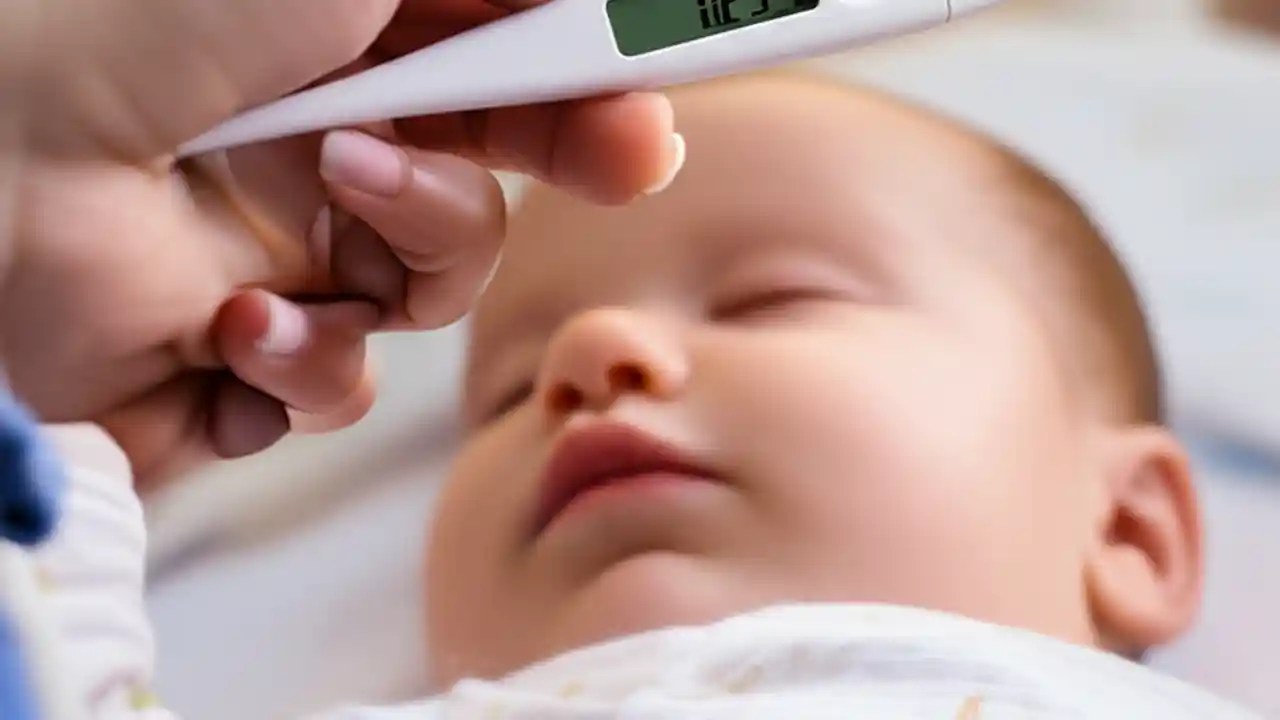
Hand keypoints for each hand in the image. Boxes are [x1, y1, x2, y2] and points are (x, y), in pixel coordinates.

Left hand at [5, 0, 680, 485]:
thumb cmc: (137, 27)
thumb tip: (590, 7)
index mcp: (337, 56)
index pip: (503, 78)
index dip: (592, 93)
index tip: (661, 107)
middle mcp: (316, 154)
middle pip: (490, 182)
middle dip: (554, 169)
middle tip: (621, 160)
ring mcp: (282, 257)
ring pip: (432, 294)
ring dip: (403, 264)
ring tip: (315, 229)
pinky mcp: (238, 357)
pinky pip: (341, 385)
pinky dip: (304, 365)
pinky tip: (227, 330)